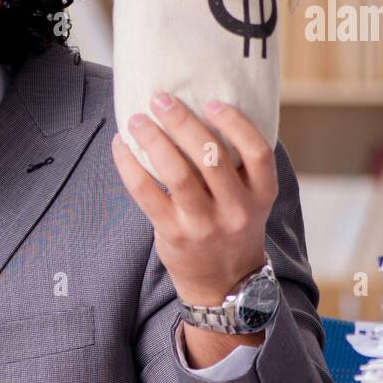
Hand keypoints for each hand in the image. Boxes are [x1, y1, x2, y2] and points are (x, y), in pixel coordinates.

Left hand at [112, 94, 277, 354]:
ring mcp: (204, 224)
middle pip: (211, 157)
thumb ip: (235, 165)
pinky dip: (130, 166)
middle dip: (182, 122)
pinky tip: (121, 146)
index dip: (235, 123)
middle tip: (161, 99)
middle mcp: (236, 209)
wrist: (223, 283)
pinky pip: (147, 193)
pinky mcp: (173, 233)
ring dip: (154, 141)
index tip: (212, 102)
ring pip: (177, 174)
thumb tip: (197, 111)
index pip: (257, 152)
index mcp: (261, 194)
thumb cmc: (231, 227)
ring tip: (138, 120)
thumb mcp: (249, 199)